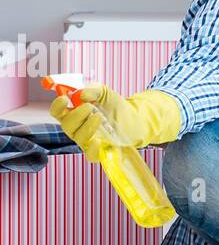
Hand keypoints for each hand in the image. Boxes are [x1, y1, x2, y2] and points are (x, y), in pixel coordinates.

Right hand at [49, 85, 182, 161]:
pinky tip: (99, 140)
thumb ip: (93, 90)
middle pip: (66, 125)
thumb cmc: (114, 105)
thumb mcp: (105, 92)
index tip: (64, 99)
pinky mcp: (97, 151)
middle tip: (89, 107)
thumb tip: (81, 94)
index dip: (57, 106)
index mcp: (74, 112)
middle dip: (76, 115)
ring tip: (100, 116)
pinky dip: (93, 148)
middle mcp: (76, 128)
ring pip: (78, 137)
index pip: (58, 112)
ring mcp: (86, 140)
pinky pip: (90, 154)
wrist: (134, 118)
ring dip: (87, 126)